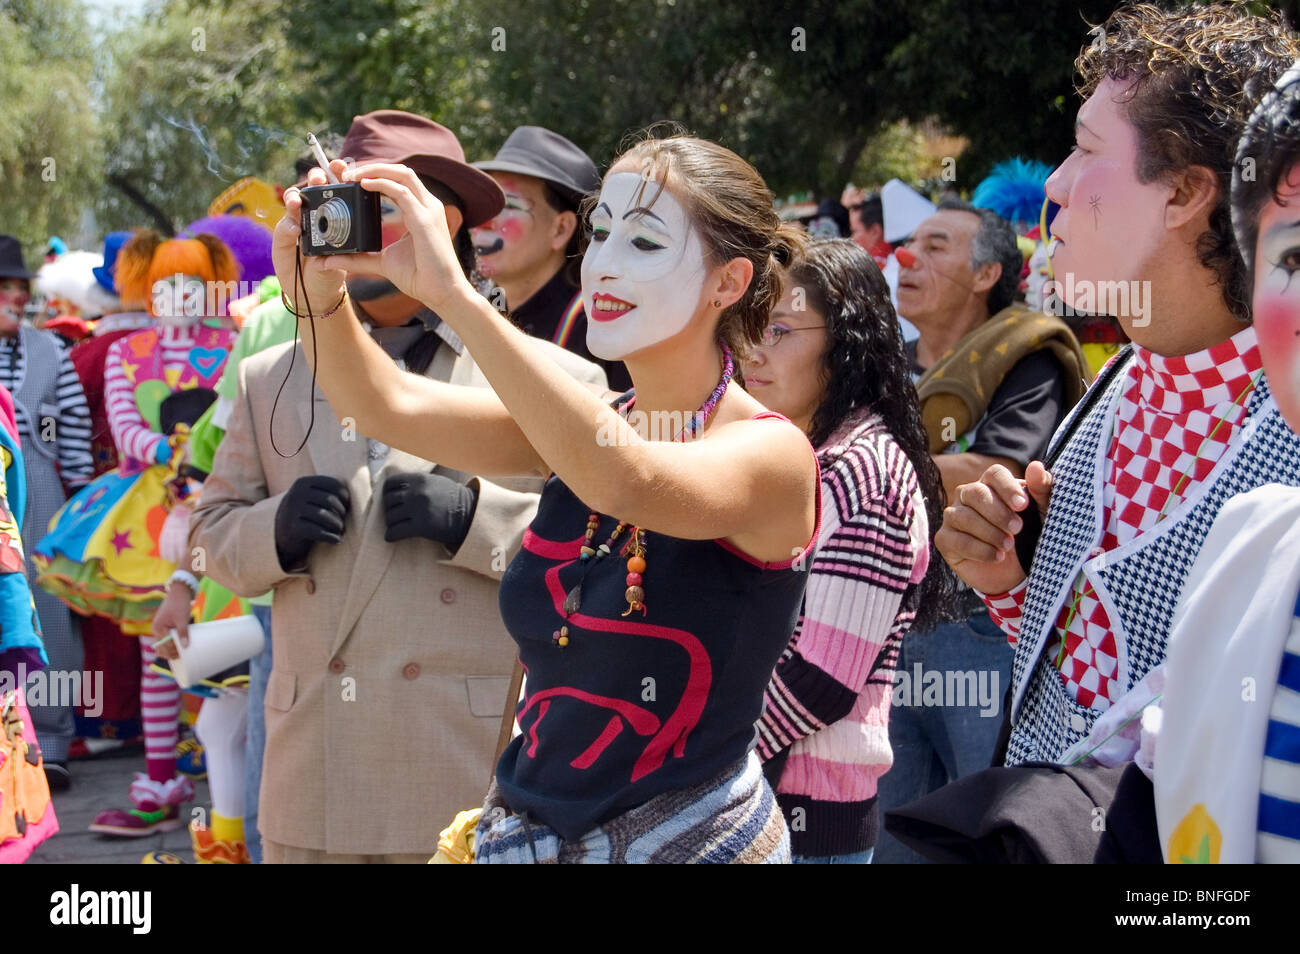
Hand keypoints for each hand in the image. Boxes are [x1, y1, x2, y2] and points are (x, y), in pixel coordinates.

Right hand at [150, 582, 192, 659]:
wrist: (178, 592)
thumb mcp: (182, 619)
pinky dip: (169, 645)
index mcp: (158, 627)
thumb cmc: (179, 604)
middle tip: (181, 656)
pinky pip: (164, 640)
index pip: (165, 644)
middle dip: (170, 653)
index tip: (182, 654)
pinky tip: (177, 648)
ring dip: (169, 650)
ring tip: (179, 654)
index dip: (174, 650)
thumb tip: (185, 646)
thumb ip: (183, 632)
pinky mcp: (163, 628)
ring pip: (161, 645)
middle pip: (161, 647)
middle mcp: (156, 629)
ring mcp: (159, 629)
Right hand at [274, 161, 348, 312]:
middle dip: (314, 178)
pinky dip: (289, 226)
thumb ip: (349, 245)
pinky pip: (284, 227)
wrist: (316, 289)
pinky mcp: (283, 236)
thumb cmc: (333, 268)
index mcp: (333, 212)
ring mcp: (297, 221)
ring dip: (295, 197)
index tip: (341, 166)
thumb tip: (355, 231)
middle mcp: (314, 212)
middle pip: (312, 187)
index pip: (334, 187)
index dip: (336, 173)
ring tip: (297, 202)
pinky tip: (295, 230)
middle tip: (318, 180)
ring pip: (293, 200)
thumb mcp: (346, 257)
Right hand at [274, 475, 351, 570]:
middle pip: (331, 501)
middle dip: (341, 513)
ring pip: (326, 516)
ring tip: (340, 531)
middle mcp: (296, 494)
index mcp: (303, 482)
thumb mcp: (312, 497)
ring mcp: (293, 511)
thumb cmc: (305, 513)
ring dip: (338, 526)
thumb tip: (359, 490)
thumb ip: (329, 491)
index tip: (346, 507)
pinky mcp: (293, 528)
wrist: (279, 533)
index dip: (345, 497)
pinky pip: (320, 532)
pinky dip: (332, 537)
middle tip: (342, 522)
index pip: (334, 485)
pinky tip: (336, 540)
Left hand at [316, 163, 476, 313]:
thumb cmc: (420, 277)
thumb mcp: (382, 263)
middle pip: (400, 171)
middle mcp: (427, 206)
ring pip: (402, 174)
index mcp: (421, 212)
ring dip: (375, 170)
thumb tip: (328, 261)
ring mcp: (428, 210)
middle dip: (373, 167)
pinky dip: (382, 184)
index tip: (350, 179)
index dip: (376, 175)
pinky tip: (363, 185)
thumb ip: (358, 259)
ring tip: (351, 175)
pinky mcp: (425, 220)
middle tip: (346, 173)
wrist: (441, 292)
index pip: (398, 182)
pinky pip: (402, 192)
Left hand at [382, 471, 477, 548]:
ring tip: (396, 526)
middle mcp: (416, 493)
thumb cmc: (452, 499)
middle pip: (388, 501)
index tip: (390, 500)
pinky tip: (392, 537)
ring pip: (390, 517)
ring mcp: (418, 510)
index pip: (390, 484)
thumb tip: (395, 488)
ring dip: (391, 523)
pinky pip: (396, 532)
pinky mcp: (420, 527)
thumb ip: (416, 482)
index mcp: (419, 479)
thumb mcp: (435, 482)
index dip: (387, 493)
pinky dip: (391, 536)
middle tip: (394, 515)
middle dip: (389, 509)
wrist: (469, 515)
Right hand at [935, 461, 1052, 594]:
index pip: (994, 474)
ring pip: (963, 516)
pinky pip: (956, 539)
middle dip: (998, 512)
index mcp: (992, 485)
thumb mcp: (1042, 514)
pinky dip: (979, 549)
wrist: (1018, 573)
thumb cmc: (1030, 537)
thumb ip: (1042, 490)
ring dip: (989, 532)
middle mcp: (968, 496)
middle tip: (1017, 529)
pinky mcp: (945, 539)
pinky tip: (997, 557)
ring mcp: (954, 516)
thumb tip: (1036, 466)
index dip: (1007, 488)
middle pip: (975, 492)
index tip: (1022, 506)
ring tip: (1009, 546)